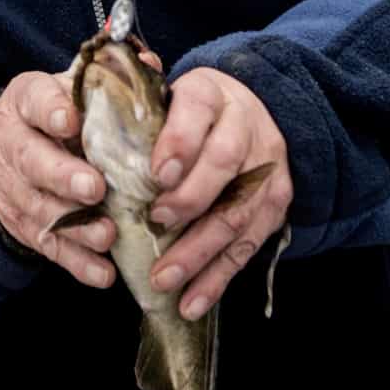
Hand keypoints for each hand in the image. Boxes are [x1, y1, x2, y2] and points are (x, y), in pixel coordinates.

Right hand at [0, 69, 117, 288]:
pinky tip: (104, 274)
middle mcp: (14, 146)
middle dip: (62, 176)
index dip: (50, 110)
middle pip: (31, 161)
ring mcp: (17, 191)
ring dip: (75, 226)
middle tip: (94, 187)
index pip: (34, 101)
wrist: (4, 154)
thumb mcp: (69, 89)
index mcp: (26, 104)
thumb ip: (109, 80)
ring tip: (107, 234)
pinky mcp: (27, 228)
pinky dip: (77, 264)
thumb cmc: (52, 117)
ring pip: (41, 210)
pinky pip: (50, 249)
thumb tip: (152, 64)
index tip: (69, 118)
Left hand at [146, 68, 292, 320]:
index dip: (179, 142)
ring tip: (164, 279)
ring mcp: (265, 172)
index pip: (198, 110)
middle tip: (154, 225)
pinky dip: (218, 279)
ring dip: (199, 253)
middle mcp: (246, 130)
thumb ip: (141, 100)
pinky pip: (247, 248)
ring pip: (235, 215)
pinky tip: (191, 302)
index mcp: (211, 95)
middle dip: (188, 201)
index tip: (156, 173)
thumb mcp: (170, 92)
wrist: (257, 112)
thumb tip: (114, 88)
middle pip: (221, 166)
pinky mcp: (275, 209)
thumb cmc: (192, 110)